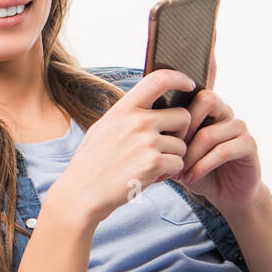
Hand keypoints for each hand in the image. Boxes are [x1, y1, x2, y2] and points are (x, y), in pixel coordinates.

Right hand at [50, 69, 196, 225]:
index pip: (159, 79)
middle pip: (184, 116)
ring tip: (151, 166)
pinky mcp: (153, 164)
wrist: (81, 193)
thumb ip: (127, 114)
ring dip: (173, 158)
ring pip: (182, 145)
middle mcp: (137, 121)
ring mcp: (146, 142)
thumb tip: (150, 100)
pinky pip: (178, 164)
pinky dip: (169, 173)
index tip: (189, 85)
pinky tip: (150, 177)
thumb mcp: (103, 128)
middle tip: (167, 145)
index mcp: (124, 109)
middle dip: (181, 133)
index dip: (180, 78)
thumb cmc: (92, 163)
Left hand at [171, 85, 263, 215]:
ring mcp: (238, 127)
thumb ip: (162, 133)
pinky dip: (202, 166)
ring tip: (176, 171)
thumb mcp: (174, 150)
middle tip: (167, 151)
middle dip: (182, 129)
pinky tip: (190, 177)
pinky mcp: (249, 145)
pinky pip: (224, 150)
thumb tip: (133, 122)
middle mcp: (224, 111)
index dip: (174, 104)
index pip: (191, 89)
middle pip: (205, 100)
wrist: (224, 193)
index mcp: (204, 107)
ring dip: (189, 155)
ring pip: (209, 133)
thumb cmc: (193, 167)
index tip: (158, 129)